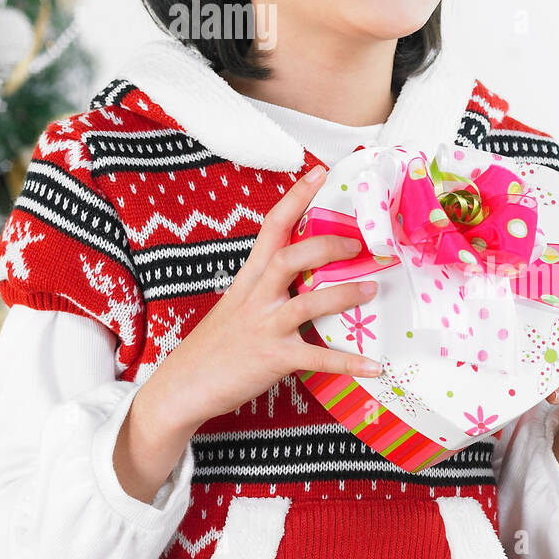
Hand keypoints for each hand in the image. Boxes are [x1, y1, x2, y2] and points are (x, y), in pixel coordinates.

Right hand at [147, 164, 383, 430]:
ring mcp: (264, 326)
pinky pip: (318, 358)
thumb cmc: (214, 345)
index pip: (272, 226)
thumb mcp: (236, 304)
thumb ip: (267, 287)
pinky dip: (350, 363)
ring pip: (308, 303)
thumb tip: (306, 274)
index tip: (321, 173)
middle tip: (358, 243)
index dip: (297, 197)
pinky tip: (375, 367)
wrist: (183, 385)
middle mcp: (256, 296)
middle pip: (290, 256)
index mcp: (249, 278)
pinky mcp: (273, 358)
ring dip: (345, 295)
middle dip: (327, 245)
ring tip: (372, 290)